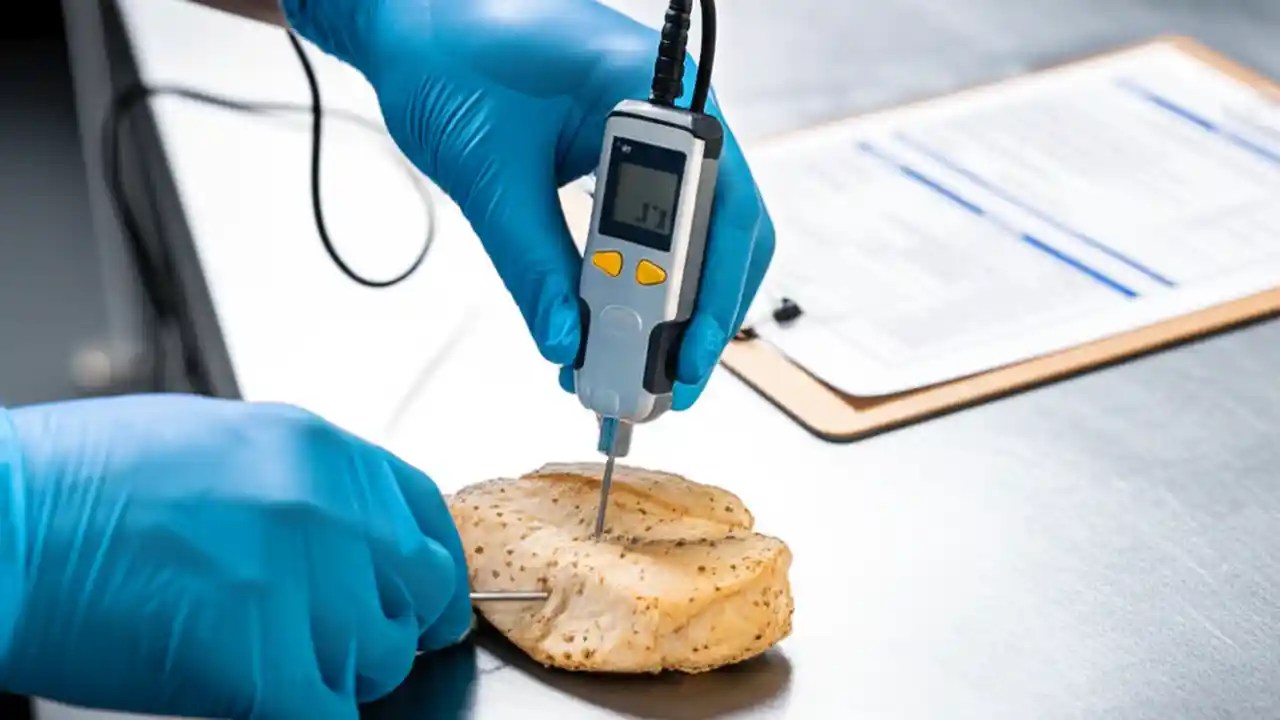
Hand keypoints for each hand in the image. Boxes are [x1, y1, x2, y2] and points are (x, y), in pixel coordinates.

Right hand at [0, 395, 469, 718]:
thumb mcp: (219, 445)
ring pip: (382, 660)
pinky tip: (270, 700)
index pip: (427, 514)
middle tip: (351, 646)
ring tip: (276, 664)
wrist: (1, 522)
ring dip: (342, 676)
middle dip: (393, 624)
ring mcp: (303, 586)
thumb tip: (350, 537)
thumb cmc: (82, 484)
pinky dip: (312, 714)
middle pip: (420, 590)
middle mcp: (328, 511)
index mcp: (317, 451)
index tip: (429, 597)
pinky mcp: (266, 665)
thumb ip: (302, 487)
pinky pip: (333, 714)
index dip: (430, 566)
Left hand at [284, 0, 774, 408]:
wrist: (407, 21)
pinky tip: (608, 328)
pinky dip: (636, 280)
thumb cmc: (445, 56)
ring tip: (631, 369)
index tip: (684, 356)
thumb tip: (568, 341)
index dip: (713, 290)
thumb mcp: (490, 174)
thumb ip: (533, 264)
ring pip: (693, 235)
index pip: (721, 203)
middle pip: (721, 229)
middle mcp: (667, 107)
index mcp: (651, 88)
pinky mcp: (622, 155)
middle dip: (696, 314)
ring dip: (666, 306)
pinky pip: (653, 226)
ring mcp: (650, 132)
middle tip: (664, 383)